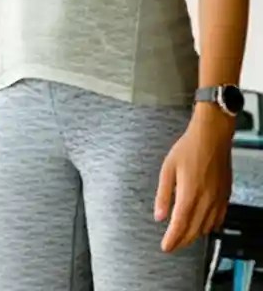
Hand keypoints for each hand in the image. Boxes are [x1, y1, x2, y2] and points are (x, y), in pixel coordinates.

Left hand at [154, 106, 234, 252]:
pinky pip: (219, 218)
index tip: (165, 247)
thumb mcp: (167, 169)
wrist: (212, 137)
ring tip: (184, 238)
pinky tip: (203, 227)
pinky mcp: (226, 194)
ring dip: (195, 235)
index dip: (173, 239)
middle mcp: (207, 199)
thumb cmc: (188, 149)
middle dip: (182, 241)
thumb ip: (163, 195)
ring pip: (208, 226)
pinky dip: (210, 226)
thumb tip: (159, 216)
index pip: (181, 224)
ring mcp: (219, 198)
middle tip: (172, 246)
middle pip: (195, 229)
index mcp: (190, 193)